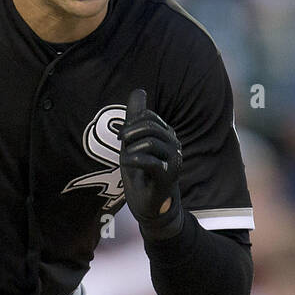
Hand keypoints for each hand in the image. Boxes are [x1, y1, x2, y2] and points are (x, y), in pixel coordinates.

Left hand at [119, 88, 183, 238]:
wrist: (149, 205)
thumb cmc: (142, 174)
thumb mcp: (134, 143)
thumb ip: (135, 118)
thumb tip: (138, 90)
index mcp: (167, 135)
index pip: (149, 117)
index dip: (131, 122)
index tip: (121, 136)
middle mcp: (174, 145)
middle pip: (150, 126)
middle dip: (130, 132)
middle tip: (121, 144)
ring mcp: (174, 161)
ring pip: (150, 141)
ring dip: (131, 148)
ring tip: (126, 159)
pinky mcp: (168, 176)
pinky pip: (149, 160)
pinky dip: (133, 160)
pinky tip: (127, 164)